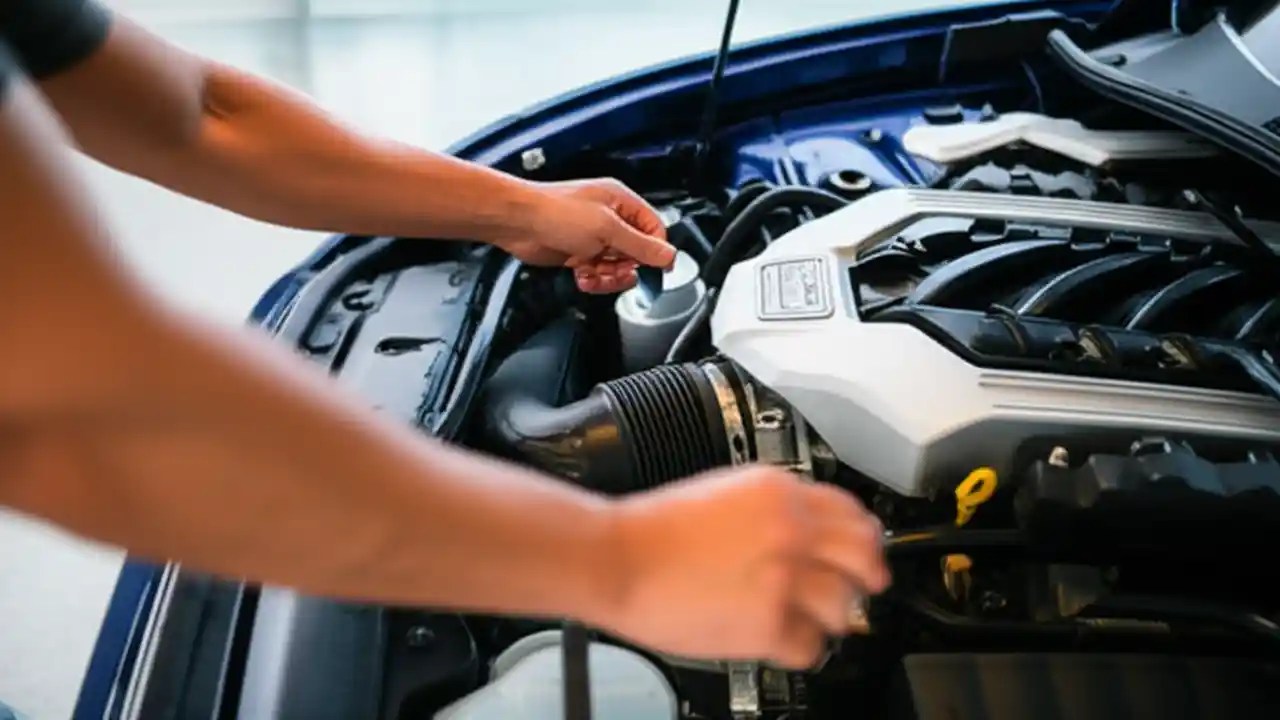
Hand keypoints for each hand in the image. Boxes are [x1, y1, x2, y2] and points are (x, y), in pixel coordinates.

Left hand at [493, 179, 674, 293]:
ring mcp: (592, 237)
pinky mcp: (577, 253)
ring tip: (594, 274)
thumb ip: (641, 246)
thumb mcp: (607, 230)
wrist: (518, 222)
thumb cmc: (555, 212)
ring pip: (616, 267)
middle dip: (626, 267)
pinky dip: (592, 279)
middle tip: (615, 270)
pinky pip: (597, 273)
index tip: (654, 269)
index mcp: (621, 203)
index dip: (656, 252)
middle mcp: (609, 219)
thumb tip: (669, 255)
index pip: (654, 230)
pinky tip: (581, 275)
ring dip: (608, 277)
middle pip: (636, 253)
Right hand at [599, 466, 889, 668]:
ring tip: (807, 618)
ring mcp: (783, 579)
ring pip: (846, 606)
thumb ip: (773, 507)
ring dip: (831, 616)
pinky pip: (811, 646)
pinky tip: (781, 639)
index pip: (852, 512)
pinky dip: (799, 648)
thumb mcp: (723, 490)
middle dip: (866, 576)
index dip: (862, 534)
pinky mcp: (768, 624)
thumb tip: (806, 527)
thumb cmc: (653, 530)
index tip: (863, 547)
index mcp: (779, 492)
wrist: (617, 559)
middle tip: (859, 587)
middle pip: (865, 557)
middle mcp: (791, 532)